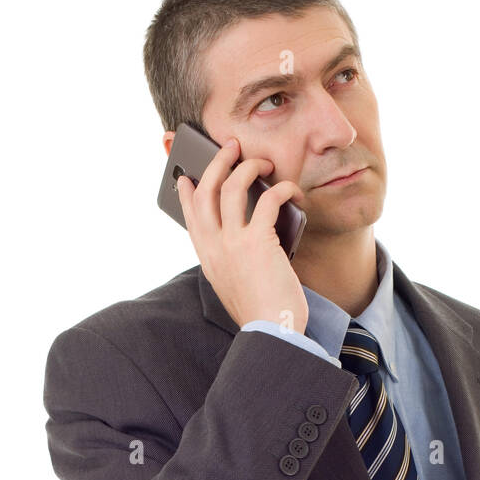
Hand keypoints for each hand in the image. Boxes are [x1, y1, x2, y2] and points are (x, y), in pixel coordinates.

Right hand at [176, 138, 308, 334]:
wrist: (271, 332)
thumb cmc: (260, 312)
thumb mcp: (234, 285)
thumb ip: (231, 262)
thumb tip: (246, 239)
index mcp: (207, 257)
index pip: (190, 215)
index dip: (187, 190)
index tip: (187, 176)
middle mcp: (214, 246)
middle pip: (206, 190)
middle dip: (217, 161)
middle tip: (232, 147)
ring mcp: (232, 243)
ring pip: (231, 186)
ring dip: (248, 166)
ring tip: (263, 162)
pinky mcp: (257, 242)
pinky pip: (267, 200)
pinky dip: (282, 189)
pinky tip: (292, 192)